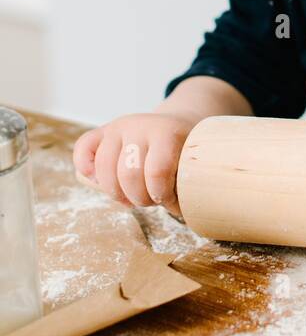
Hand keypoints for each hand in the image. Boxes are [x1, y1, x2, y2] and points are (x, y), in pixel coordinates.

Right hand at [72, 112, 197, 217]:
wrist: (176, 126)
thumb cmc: (184, 153)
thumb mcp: (194, 163)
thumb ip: (189, 183)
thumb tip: (185, 210)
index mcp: (167, 131)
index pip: (157, 172)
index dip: (161, 196)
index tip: (171, 203)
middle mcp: (139, 125)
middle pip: (128, 174)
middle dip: (140, 198)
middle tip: (152, 200)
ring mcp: (118, 127)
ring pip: (104, 169)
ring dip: (118, 193)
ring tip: (133, 196)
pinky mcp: (102, 132)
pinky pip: (82, 148)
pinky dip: (86, 168)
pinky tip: (101, 181)